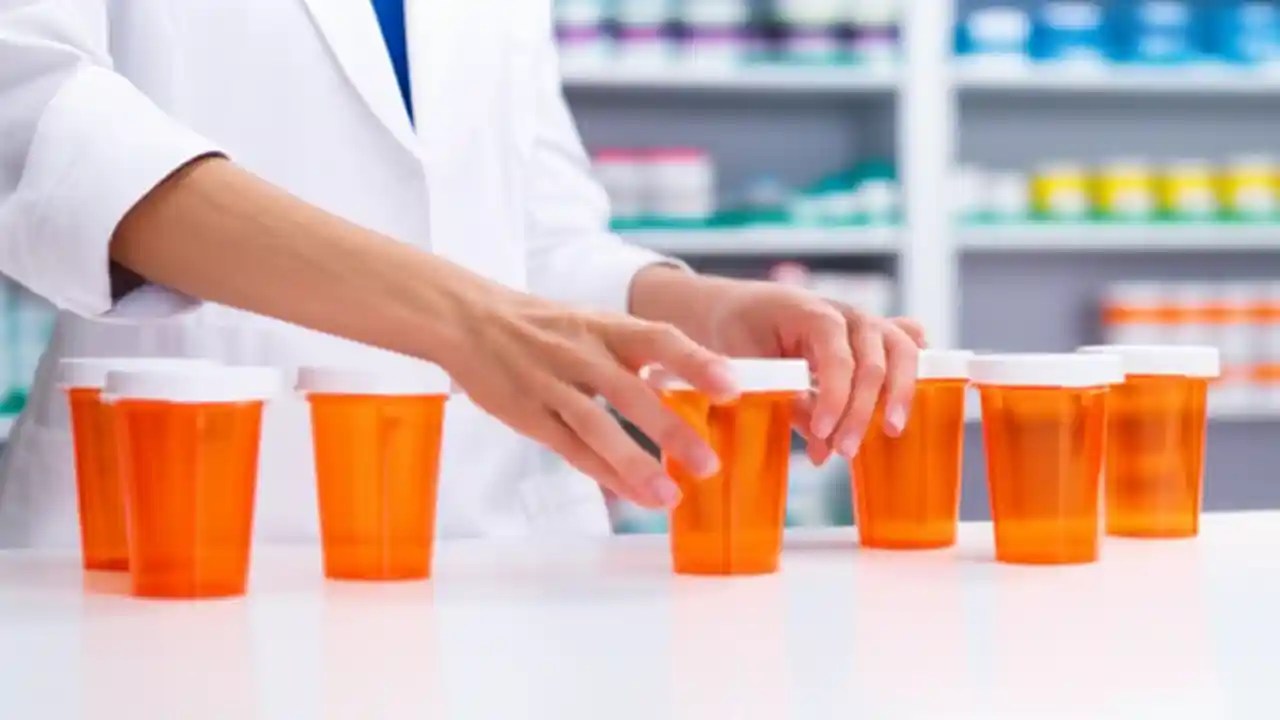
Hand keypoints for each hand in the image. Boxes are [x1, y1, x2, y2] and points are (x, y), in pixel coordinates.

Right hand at [440, 290, 738, 509]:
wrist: (468, 319)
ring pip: (597, 428)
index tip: (731, 387)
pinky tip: (633, 496)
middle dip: (671, 431)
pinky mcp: (528, 416)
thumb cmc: (546, 327)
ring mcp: (551, 386)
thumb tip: (703, 377)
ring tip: (670, 497)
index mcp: (604, 325)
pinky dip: (603, 473)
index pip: (658, 339)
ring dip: (635, 465)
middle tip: (708, 464)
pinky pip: (570, 449)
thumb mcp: (593, 322)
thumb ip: (638, 350)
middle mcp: (580, 353)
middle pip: (630, 393)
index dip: (696, 362)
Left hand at [631, 269, 925, 463]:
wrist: (735, 305)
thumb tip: (822, 448)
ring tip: (891, 432)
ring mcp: (865, 322)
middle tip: (846, 451)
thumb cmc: (737, 331)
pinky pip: (905, 344)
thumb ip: (786, 401)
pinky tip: (918, 392)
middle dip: (863, 410)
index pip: (838, 359)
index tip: (824, 435)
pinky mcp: (872, 336)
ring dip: (899, 394)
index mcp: (813, 313)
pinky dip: (916, 365)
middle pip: (875, 361)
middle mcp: (847, 314)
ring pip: (901, 352)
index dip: (836, 400)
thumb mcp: (749, 364)